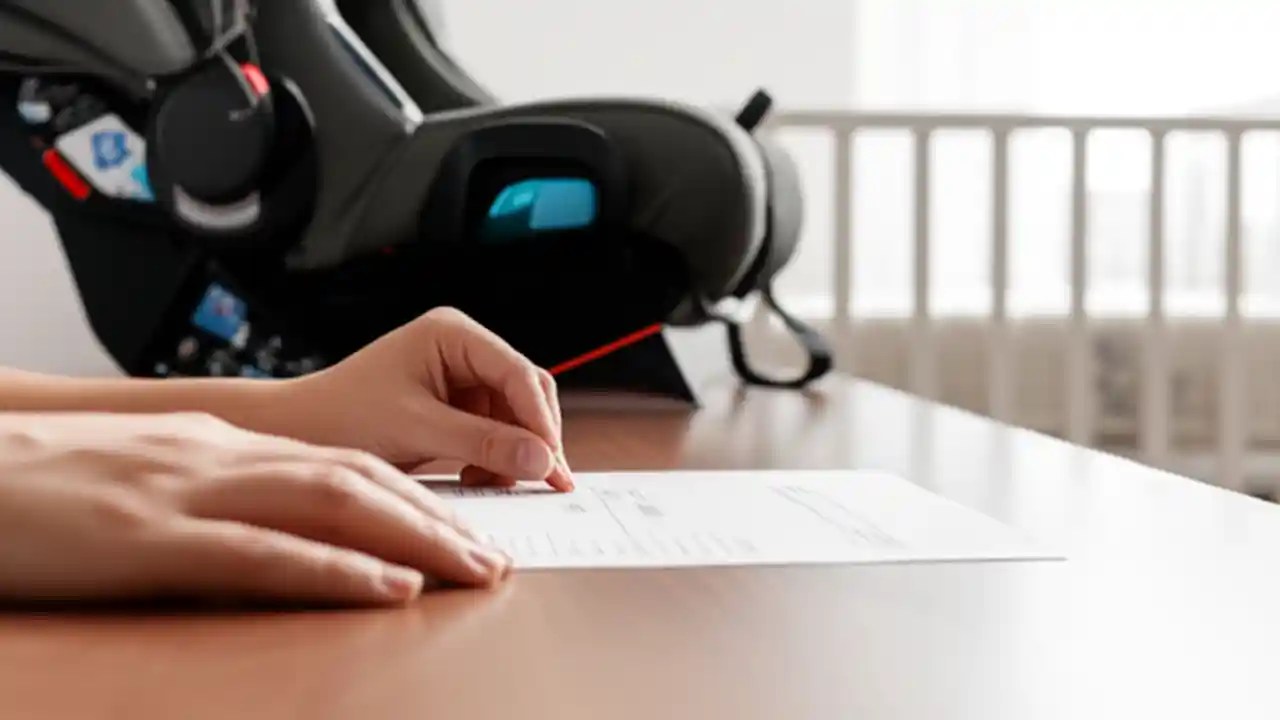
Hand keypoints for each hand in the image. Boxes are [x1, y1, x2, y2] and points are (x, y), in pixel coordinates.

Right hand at [0, 412, 508, 605]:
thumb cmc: (44, 483)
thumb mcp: (145, 473)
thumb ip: (214, 486)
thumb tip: (278, 515)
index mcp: (219, 444)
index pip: (342, 463)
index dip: (413, 498)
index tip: (463, 530)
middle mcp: (219, 456)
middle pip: (357, 477)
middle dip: (436, 519)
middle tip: (495, 556)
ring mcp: (186, 493)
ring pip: (330, 503)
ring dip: (414, 538)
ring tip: (472, 570)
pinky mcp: (148, 539)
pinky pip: (262, 552)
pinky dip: (336, 569)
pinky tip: (389, 587)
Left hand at [282, 307, 573, 490]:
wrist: (297, 432)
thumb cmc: (342, 416)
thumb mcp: (417, 429)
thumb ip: (482, 443)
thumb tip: (542, 460)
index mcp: (453, 334)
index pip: (517, 374)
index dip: (540, 420)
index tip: (553, 464)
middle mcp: (463, 349)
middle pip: (525, 392)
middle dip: (533, 438)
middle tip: (547, 482)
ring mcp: (461, 378)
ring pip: (515, 417)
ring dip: (513, 453)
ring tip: (491, 482)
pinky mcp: (456, 407)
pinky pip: (496, 433)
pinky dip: (495, 460)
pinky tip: (475, 477)